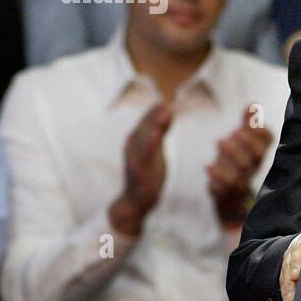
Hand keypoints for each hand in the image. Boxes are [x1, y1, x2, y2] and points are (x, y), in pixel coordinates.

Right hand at [111, 103, 172, 235]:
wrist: (137, 200)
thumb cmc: (147, 173)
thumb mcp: (156, 150)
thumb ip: (161, 131)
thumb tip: (168, 110)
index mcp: (136, 139)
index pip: (146, 121)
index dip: (155, 110)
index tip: (166, 100)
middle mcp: (132, 146)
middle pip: (144, 126)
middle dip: (154, 114)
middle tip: (166, 102)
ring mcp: (135, 158)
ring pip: (144, 138)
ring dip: (153, 124)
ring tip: (164, 112)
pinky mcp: (139, 170)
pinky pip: (145, 156)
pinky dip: (150, 144)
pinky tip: (157, 135)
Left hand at [206, 105, 272, 226]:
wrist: (231, 203)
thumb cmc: (236, 168)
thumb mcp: (241, 145)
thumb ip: (247, 125)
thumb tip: (253, 105)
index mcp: (258, 154)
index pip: (269, 140)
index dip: (260, 131)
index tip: (247, 122)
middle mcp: (253, 168)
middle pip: (258, 154)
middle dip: (246, 141)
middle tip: (232, 133)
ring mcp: (242, 181)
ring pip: (243, 169)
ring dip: (232, 154)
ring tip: (219, 142)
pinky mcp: (227, 194)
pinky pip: (225, 187)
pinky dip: (217, 175)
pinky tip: (208, 166)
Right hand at [280, 225, 300, 300]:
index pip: (299, 250)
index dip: (297, 263)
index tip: (297, 276)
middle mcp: (296, 247)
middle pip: (289, 266)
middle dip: (290, 284)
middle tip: (292, 299)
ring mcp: (290, 258)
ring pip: (285, 276)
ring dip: (287, 292)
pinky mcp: (288, 268)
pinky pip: (284, 282)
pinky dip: (286, 294)